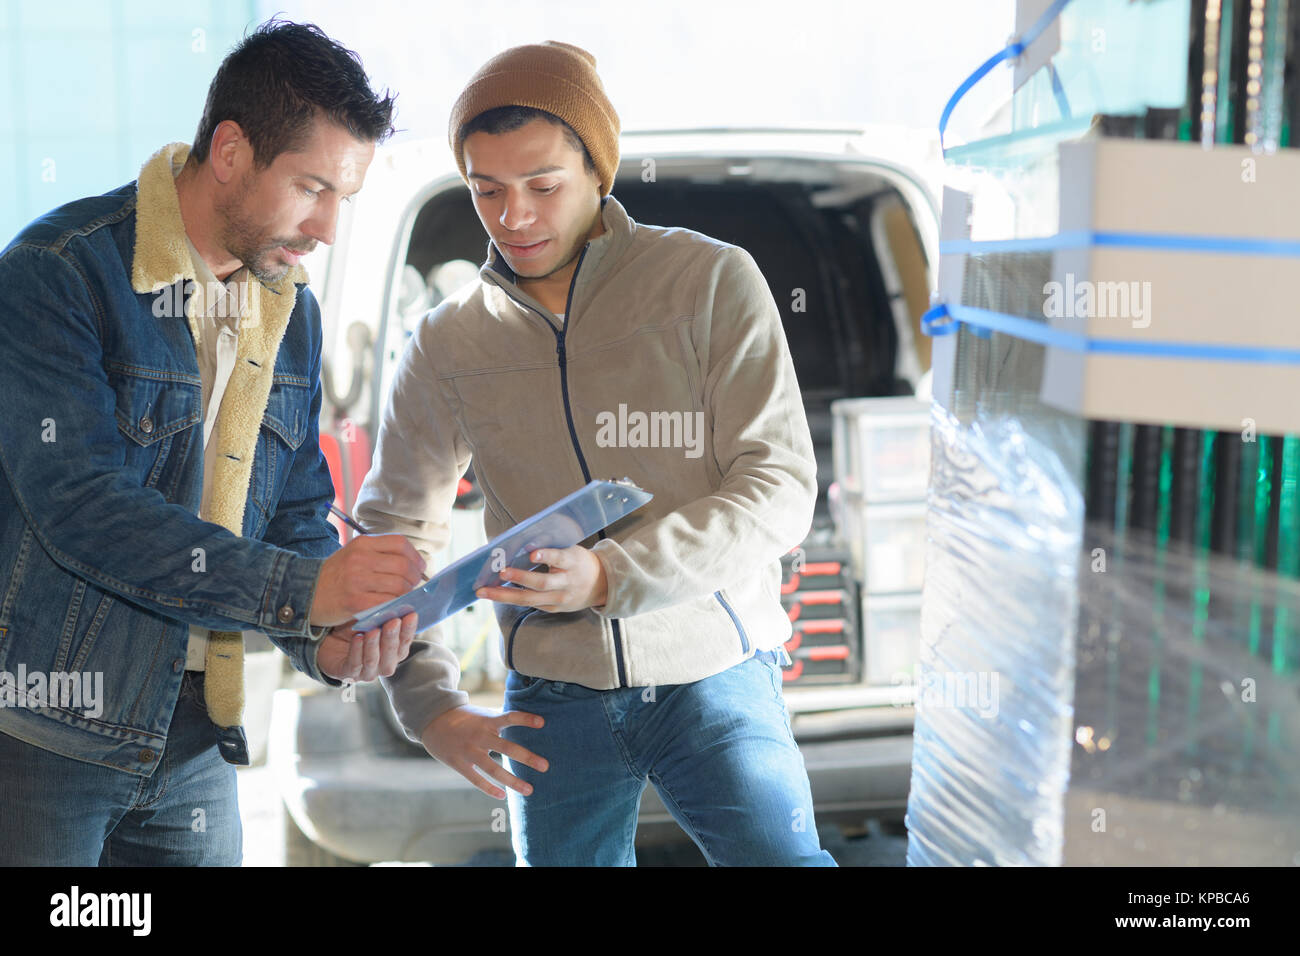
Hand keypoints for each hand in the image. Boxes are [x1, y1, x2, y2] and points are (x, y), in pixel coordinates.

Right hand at [310, 534, 426, 626]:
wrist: (305, 594)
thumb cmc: (336, 575)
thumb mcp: (354, 554)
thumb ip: (380, 554)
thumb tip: (414, 562)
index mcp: (362, 543)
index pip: (400, 543)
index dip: (415, 557)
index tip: (419, 567)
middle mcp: (360, 559)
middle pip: (404, 566)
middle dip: (415, 578)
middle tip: (413, 585)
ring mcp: (358, 580)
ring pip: (399, 586)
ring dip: (407, 594)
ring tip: (403, 597)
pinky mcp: (356, 602)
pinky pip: (388, 603)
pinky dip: (396, 605)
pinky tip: (394, 607)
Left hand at [317, 611, 417, 681]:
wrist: (327, 639)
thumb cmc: (353, 628)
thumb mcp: (371, 618)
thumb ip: (385, 613)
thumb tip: (402, 596)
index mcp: (394, 651)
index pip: (405, 642)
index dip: (409, 629)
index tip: (411, 615)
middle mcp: (383, 664)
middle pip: (393, 654)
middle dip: (393, 637)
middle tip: (393, 621)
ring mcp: (367, 671)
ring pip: (374, 661)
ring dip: (374, 645)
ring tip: (373, 630)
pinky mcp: (348, 674)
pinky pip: (354, 664)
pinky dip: (356, 650)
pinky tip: (357, 637)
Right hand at [420, 704, 548, 799]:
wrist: (432, 721)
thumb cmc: (464, 718)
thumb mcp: (482, 714)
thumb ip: (501, 719)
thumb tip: (527, 719)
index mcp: (487, 721)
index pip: (510, 717)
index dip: (526, 719)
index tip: (542, 722)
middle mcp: (479, 736)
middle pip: (506, 748)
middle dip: (527, 758)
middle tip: (546, 766)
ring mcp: (468, 751)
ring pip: (493, 769)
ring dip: (512, 780)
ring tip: (529, 790)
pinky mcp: (458, 763)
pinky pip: (476, 779)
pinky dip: (489, 788)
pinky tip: (503, 795)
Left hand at [474, 546, 606, 612]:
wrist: (600, 585)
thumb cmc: (578, 562)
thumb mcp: (571, 550)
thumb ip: (551, 548)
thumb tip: (520, 544)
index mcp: (573, 562)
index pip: (560, 558)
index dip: (547, 556)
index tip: (532, 554)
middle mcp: (567, 583)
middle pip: (542, 583)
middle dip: (519, 578)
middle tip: (500, 572)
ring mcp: (560, 599)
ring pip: (531, 599)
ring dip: (505, 595)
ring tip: (485, 590)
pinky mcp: (554, 609)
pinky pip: (530, 604)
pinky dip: (511, 599)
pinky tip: (495, 594)